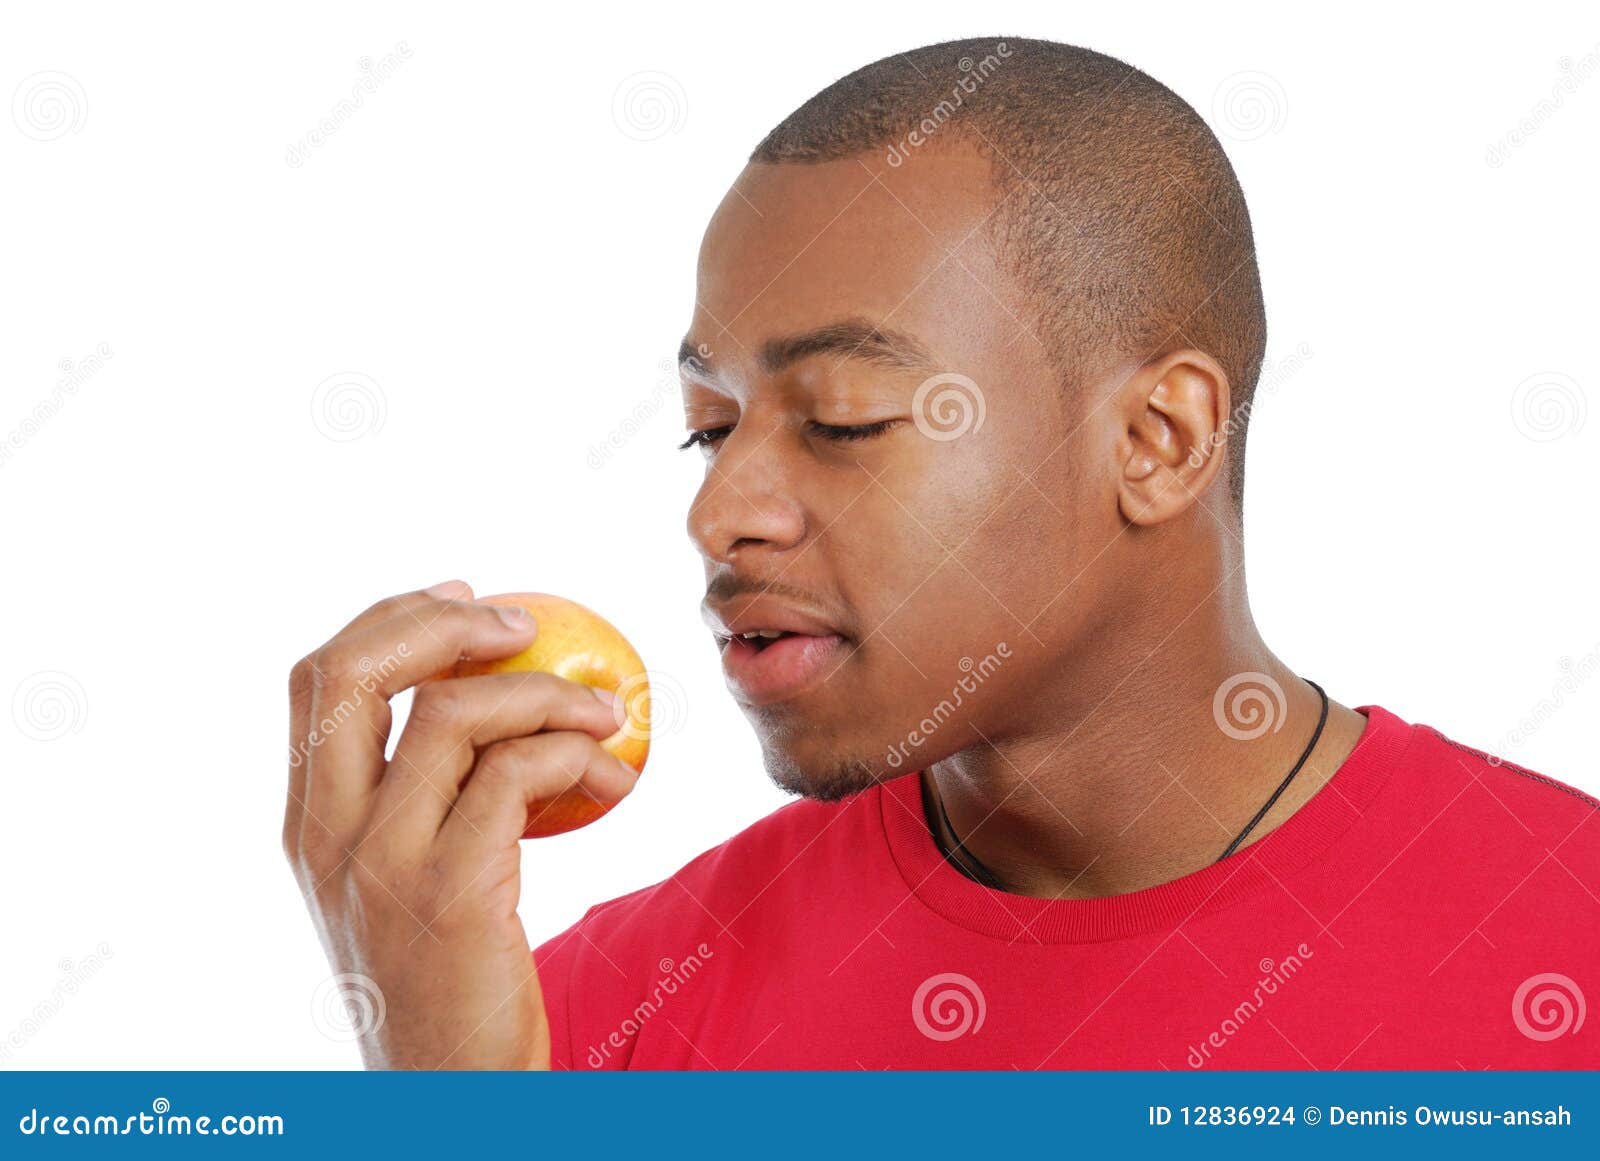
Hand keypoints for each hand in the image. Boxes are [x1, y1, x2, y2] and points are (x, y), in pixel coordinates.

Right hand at [283, 581, 635, 1068]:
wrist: (452, 1092)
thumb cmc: (446, 980)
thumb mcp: (403, 881)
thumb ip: (421, 799)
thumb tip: (494, 700)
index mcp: (306, 824)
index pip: (318, 681)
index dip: (391, 619)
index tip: (465, 600)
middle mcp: (325, 837)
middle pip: (352, 672)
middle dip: (441, 621)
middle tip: (524, 623)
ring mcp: (380, 865)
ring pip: (454, 715)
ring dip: (548, 694)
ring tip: (606, 713)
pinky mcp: (450, 896)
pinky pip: (516, 778)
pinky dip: (574, 755)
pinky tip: (614, 774)